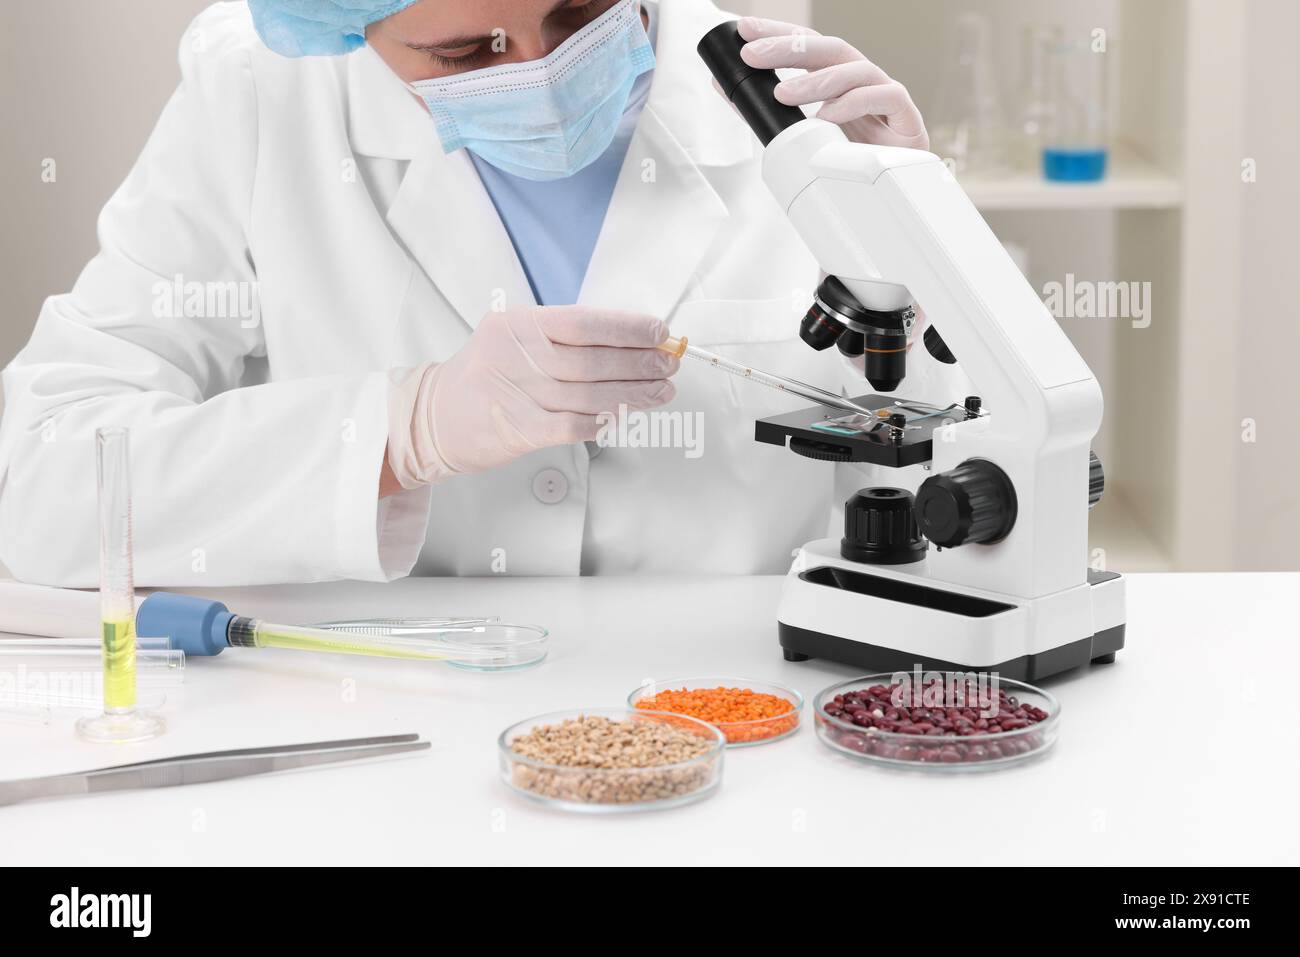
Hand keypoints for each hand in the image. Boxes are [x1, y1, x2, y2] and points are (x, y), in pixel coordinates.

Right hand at [386, 306, 676, 487]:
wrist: (435, 417)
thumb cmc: (488, 375)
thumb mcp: (515, 339)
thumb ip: (564, 338)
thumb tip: (631, 341)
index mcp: (518, 324)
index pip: (584, 322)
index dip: (627, 328)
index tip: (660, 333)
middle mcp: (517, 356)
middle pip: (593, 360)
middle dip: (640, 363)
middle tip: (669, 366)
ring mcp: (517, 395)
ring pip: (590, 394)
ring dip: (634, 394)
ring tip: (662, 392)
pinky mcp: (520, 430)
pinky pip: (574, 425)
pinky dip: (605, 420)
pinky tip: (627, 416)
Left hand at [737, 17, 928, 150]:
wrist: (890, 191)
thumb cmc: (849, 156)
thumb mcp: (802, 132)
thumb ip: (765, 108)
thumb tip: (722, 84)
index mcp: (837, 77)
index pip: (807, 46)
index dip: (778, 34)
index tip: (744, 30)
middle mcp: (861, 78)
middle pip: (827, 50)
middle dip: (788, 49)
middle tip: (753, 55)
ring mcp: (884, 92)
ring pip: (853, 71)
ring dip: (814, 81)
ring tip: (782, 93)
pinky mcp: (906, 115)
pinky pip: (883, 97)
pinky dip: (853, 104)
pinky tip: (827, 115)